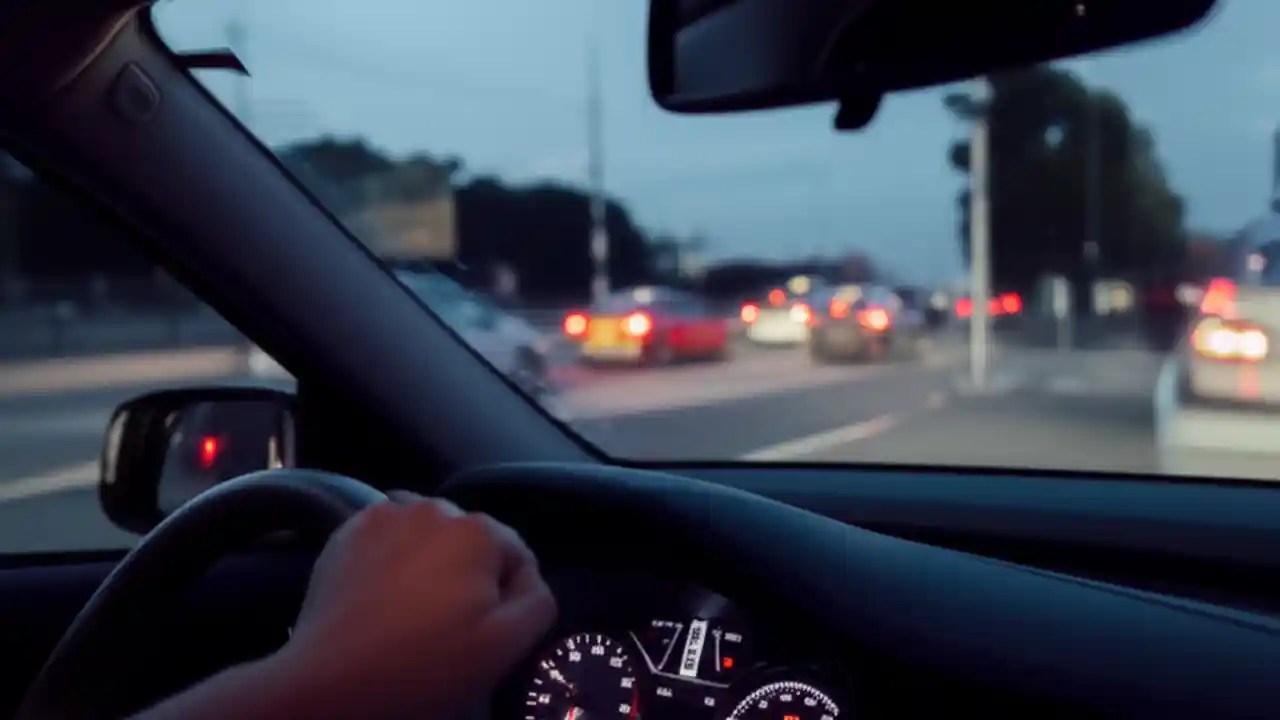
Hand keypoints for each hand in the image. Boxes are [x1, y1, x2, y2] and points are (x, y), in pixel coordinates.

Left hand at [276, 495, 556, 718]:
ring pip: (430, 536)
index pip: (517, 558)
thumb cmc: (425, 664)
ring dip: (430, 562)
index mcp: (479, 531)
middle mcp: (435, 508)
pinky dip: (392, 558)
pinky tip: (381, 595)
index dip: (508, 598)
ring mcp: (385, 514)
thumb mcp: (506, 645)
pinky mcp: (347, 530)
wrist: (331, 680)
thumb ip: (538, 601)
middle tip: (445, 624)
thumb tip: (528, 578)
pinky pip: (389, 537)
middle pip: (472, 543)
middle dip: (467, 575)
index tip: (481, 631)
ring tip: (411, 608)